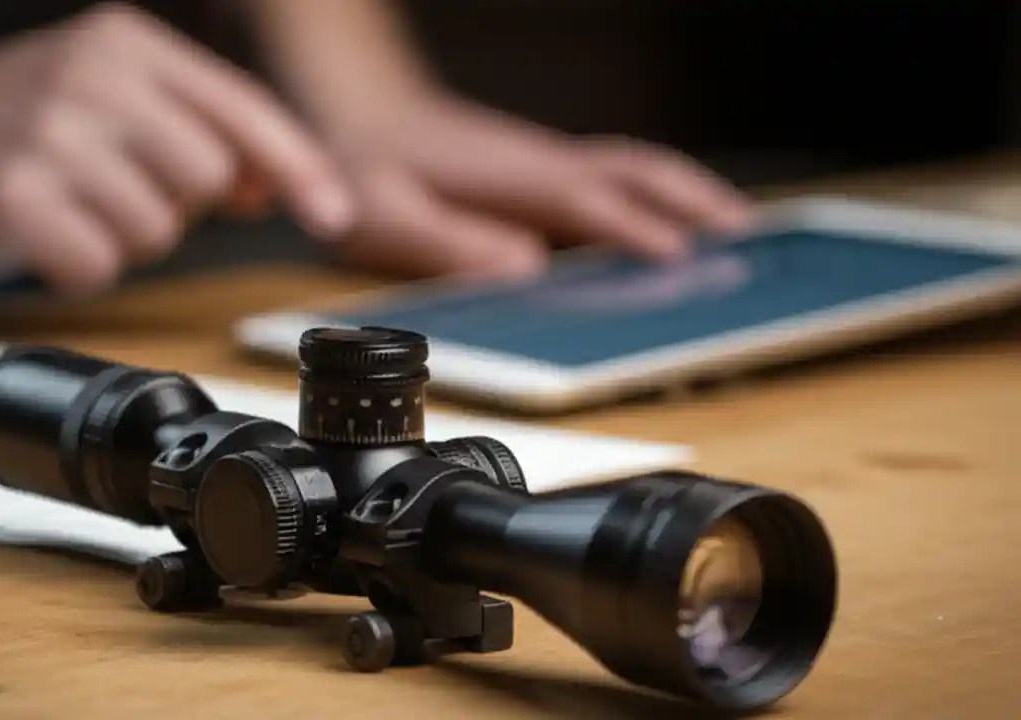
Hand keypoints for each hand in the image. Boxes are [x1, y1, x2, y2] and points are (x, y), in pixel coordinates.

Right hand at [0, 3, 350, 293]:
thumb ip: (200, 131)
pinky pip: (98, 263)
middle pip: (206, 179)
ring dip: (124, 236)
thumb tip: (276, 186)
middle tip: (114, 188)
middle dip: (175, 204)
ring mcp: (46, 131)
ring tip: (74, 205)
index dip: (298, 169)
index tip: (334, 217)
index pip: (242, 110)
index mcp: (127, 44)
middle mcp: (90, 75)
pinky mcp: (8, 193)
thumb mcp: (112, 98)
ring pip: (156, 229)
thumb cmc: (21, 126)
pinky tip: (47, 234)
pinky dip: (80, 266)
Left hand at [320, 94, 753, 279]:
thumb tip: (522, 270)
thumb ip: (445, 243)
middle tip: (748, 237)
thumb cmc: (370, 167)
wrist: (361, 113)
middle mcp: (541, 164)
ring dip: (686, 194)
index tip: (682, 255)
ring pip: (632, 169)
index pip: (585, 201)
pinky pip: (614, 178)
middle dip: (691, 200)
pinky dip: (656, 196)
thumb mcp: (384, 213)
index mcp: (508, 177)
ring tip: (737, 230)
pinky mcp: (543, 170)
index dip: (633, 226)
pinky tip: (670, 222)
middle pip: (633, 171)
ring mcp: (547, 162)